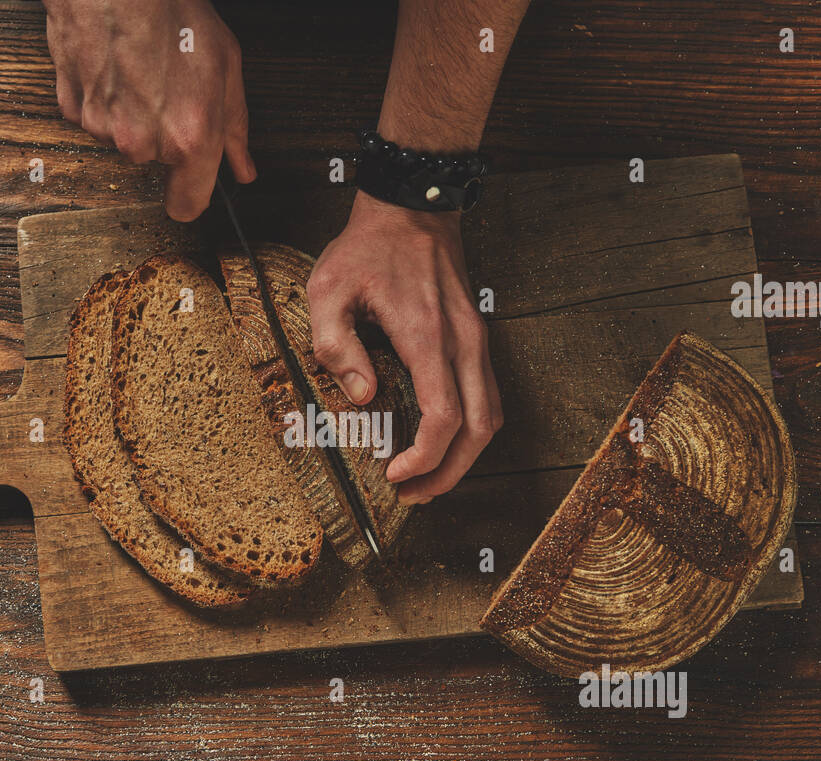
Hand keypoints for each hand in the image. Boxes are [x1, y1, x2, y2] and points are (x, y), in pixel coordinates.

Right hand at [44, 0, 255, 219]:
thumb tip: (243, 169)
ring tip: (140, 67)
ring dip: (131, 113)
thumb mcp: (226, 65)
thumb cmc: (172, 10)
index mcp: (189, 137)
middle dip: (161, 133)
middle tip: (166, 87)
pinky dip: (103, 97)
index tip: (190, 187)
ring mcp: (104, 127)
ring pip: (123, 138)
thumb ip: (234, 127)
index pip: (188, 206)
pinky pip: (93, 117)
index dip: (190, 197)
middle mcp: (143, 141)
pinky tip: (113, 64)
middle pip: (154, 162)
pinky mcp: (73, 109)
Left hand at [308, 191, 503, 502]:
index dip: (423, 457)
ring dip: (463, 457)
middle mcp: (463, 343)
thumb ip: (336, 344)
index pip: (444, 416)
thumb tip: (363, 394)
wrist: (412, 206)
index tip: (394, 474)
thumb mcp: (330, 288)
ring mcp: (476, 341)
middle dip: (448, 472)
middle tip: (413, 494)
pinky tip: (442, 441)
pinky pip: (487, 397)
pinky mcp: (477, 339)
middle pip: (478, 429)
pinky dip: (469, 431)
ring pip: (490, 417)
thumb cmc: (369, 247)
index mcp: (427, 336)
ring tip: (426, 478)